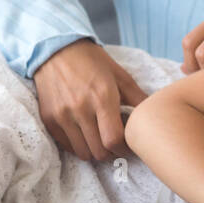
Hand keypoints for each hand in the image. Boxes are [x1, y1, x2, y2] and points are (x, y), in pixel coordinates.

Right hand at [33, 38, 147, 160]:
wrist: (56, 50)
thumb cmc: (93, 62)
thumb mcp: (120, 75)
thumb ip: (138, 98)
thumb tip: (154, 115)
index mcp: (102, 97)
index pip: (114, 139)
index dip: (124, 149)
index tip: (128, 145)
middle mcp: (81, 109)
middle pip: (99, 151)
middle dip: (112, 153)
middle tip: (116, 144)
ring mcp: (62, 115)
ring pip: (83, 152)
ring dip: (95, 151)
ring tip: (100, 139)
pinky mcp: (49, 119)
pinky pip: (67, 146)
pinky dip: (78, 145)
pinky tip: (85, 134)